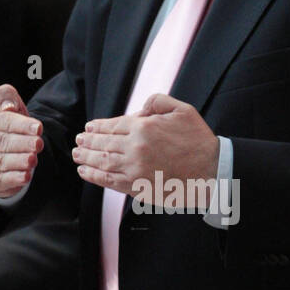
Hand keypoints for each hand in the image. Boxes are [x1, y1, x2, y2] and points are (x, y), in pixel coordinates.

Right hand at [0, 84, 42, 198]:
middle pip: (3, 141)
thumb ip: (7, 97)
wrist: (1, 151)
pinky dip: (14, 178)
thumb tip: (8, 107)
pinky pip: (0, 178)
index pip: (5, 121)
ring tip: (33, 160)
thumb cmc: (10, 126)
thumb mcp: (11, 108)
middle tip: (39, 144)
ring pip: (1, 161)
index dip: (22, 125)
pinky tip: (26, 177)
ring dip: (18, 161)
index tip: (38, 128)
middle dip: (23, 143)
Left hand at [72, 94, 218, 200]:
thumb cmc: (198, 141)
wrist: (212, 171)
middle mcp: (135, 148)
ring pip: (102, 162)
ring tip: (77, 155)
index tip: (89, 128)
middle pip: (103, 144)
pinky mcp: (136, 187)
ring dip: (86, 158)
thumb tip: (139, 109)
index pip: (112, 125)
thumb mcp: (181, 110)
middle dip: (87, 142)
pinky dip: (94, 176)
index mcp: (144, 127)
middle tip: (78, 141)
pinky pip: (109, 181)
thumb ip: (157, 102)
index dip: (98, 127)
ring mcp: (134, 169)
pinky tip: (86, 172)